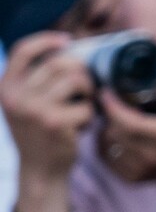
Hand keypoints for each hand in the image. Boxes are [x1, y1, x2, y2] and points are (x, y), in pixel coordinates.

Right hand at [2, 33, 93, 211]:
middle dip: (80, 72)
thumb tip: (69, 44)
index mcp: (5, 88)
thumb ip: (34, 78)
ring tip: (83, 106)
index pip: (22, 50)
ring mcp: (32, 109)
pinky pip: (86, 105)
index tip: (68, 41)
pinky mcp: (53, 122)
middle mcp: (14, 97)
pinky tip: (81, 126)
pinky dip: (90, 115)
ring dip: (88, 92)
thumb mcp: (25, 102)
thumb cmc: (40, 130)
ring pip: (76, 79)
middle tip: (84, 90)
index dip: (46, 40)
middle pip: (60, 62)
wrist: (40, 171)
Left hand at [90, 50, 155, 195]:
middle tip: (108, 99)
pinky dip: (106, 143)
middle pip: (115, 133)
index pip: (130, 124)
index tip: (106, 91)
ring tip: (113, 115)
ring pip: (106, 146)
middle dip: (108, 115)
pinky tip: (115, 132)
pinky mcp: (130, 179)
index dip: (113, 107)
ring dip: (106, 128)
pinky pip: (106, 158)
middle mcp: (152, 158)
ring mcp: (140, 172)